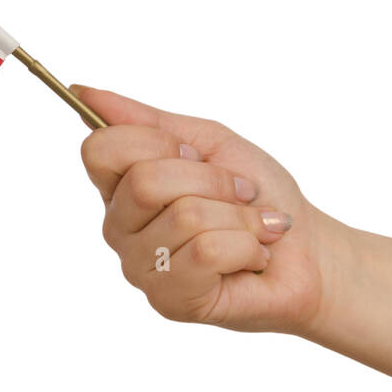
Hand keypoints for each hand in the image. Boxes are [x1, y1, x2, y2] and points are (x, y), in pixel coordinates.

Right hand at [74, 86, 341, 334]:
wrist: (307, 247)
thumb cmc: (258, 193)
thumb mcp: (206, 141)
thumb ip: (145, 120)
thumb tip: (84, 91)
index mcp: (121, 187)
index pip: (100, 150)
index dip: (155, 143)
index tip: (192, 155)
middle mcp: (120, 229)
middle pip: (144, 182)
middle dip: (211, 180)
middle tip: (238, 194)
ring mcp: (141, 268)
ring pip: (184, 217)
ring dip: (239, 217)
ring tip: (253, 230)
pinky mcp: (170, 301)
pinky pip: (206, 253)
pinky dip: (247, 246)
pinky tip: (252, 258)